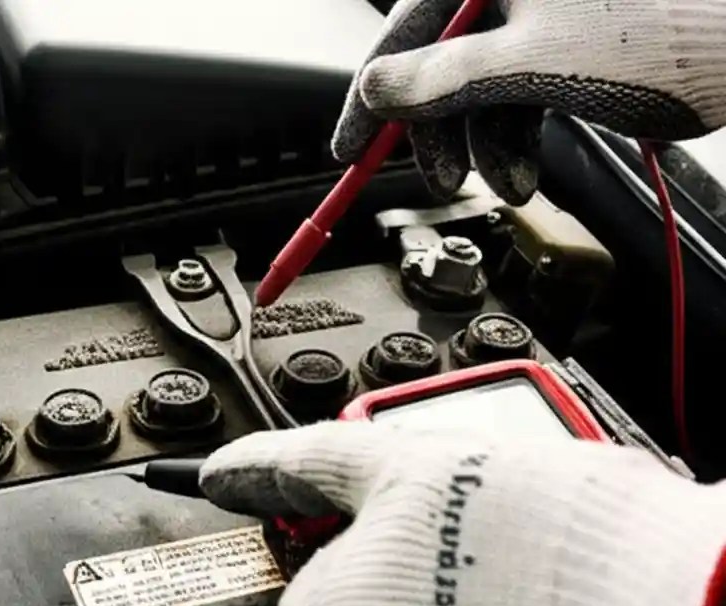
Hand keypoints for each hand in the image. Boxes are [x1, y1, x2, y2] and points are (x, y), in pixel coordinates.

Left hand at [200, 422, 725, 605]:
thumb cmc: (589, 537)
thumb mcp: (482, 462)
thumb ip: (392, 468)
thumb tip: (348, 466)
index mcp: (372, 514)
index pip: (286, 478)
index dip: (250, 475)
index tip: (214, 475)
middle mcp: (354, 603)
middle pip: (326, 596)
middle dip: (364, 588)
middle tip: (442, 579)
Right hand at [335, 0, 725, 204]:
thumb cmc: (662, 38)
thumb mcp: (531, 66)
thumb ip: (442, 78)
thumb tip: (377, 89)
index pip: (405, 26)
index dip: (371, 95)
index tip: (349, 145)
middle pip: (440, 57)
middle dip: (441, 129)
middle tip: (442, 178)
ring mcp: (545, 6)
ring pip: (480, 79)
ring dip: (485, 143)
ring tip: (510, 183)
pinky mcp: (572, 34)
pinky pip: (518, 83)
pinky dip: (516, 130)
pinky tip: (527, 165)